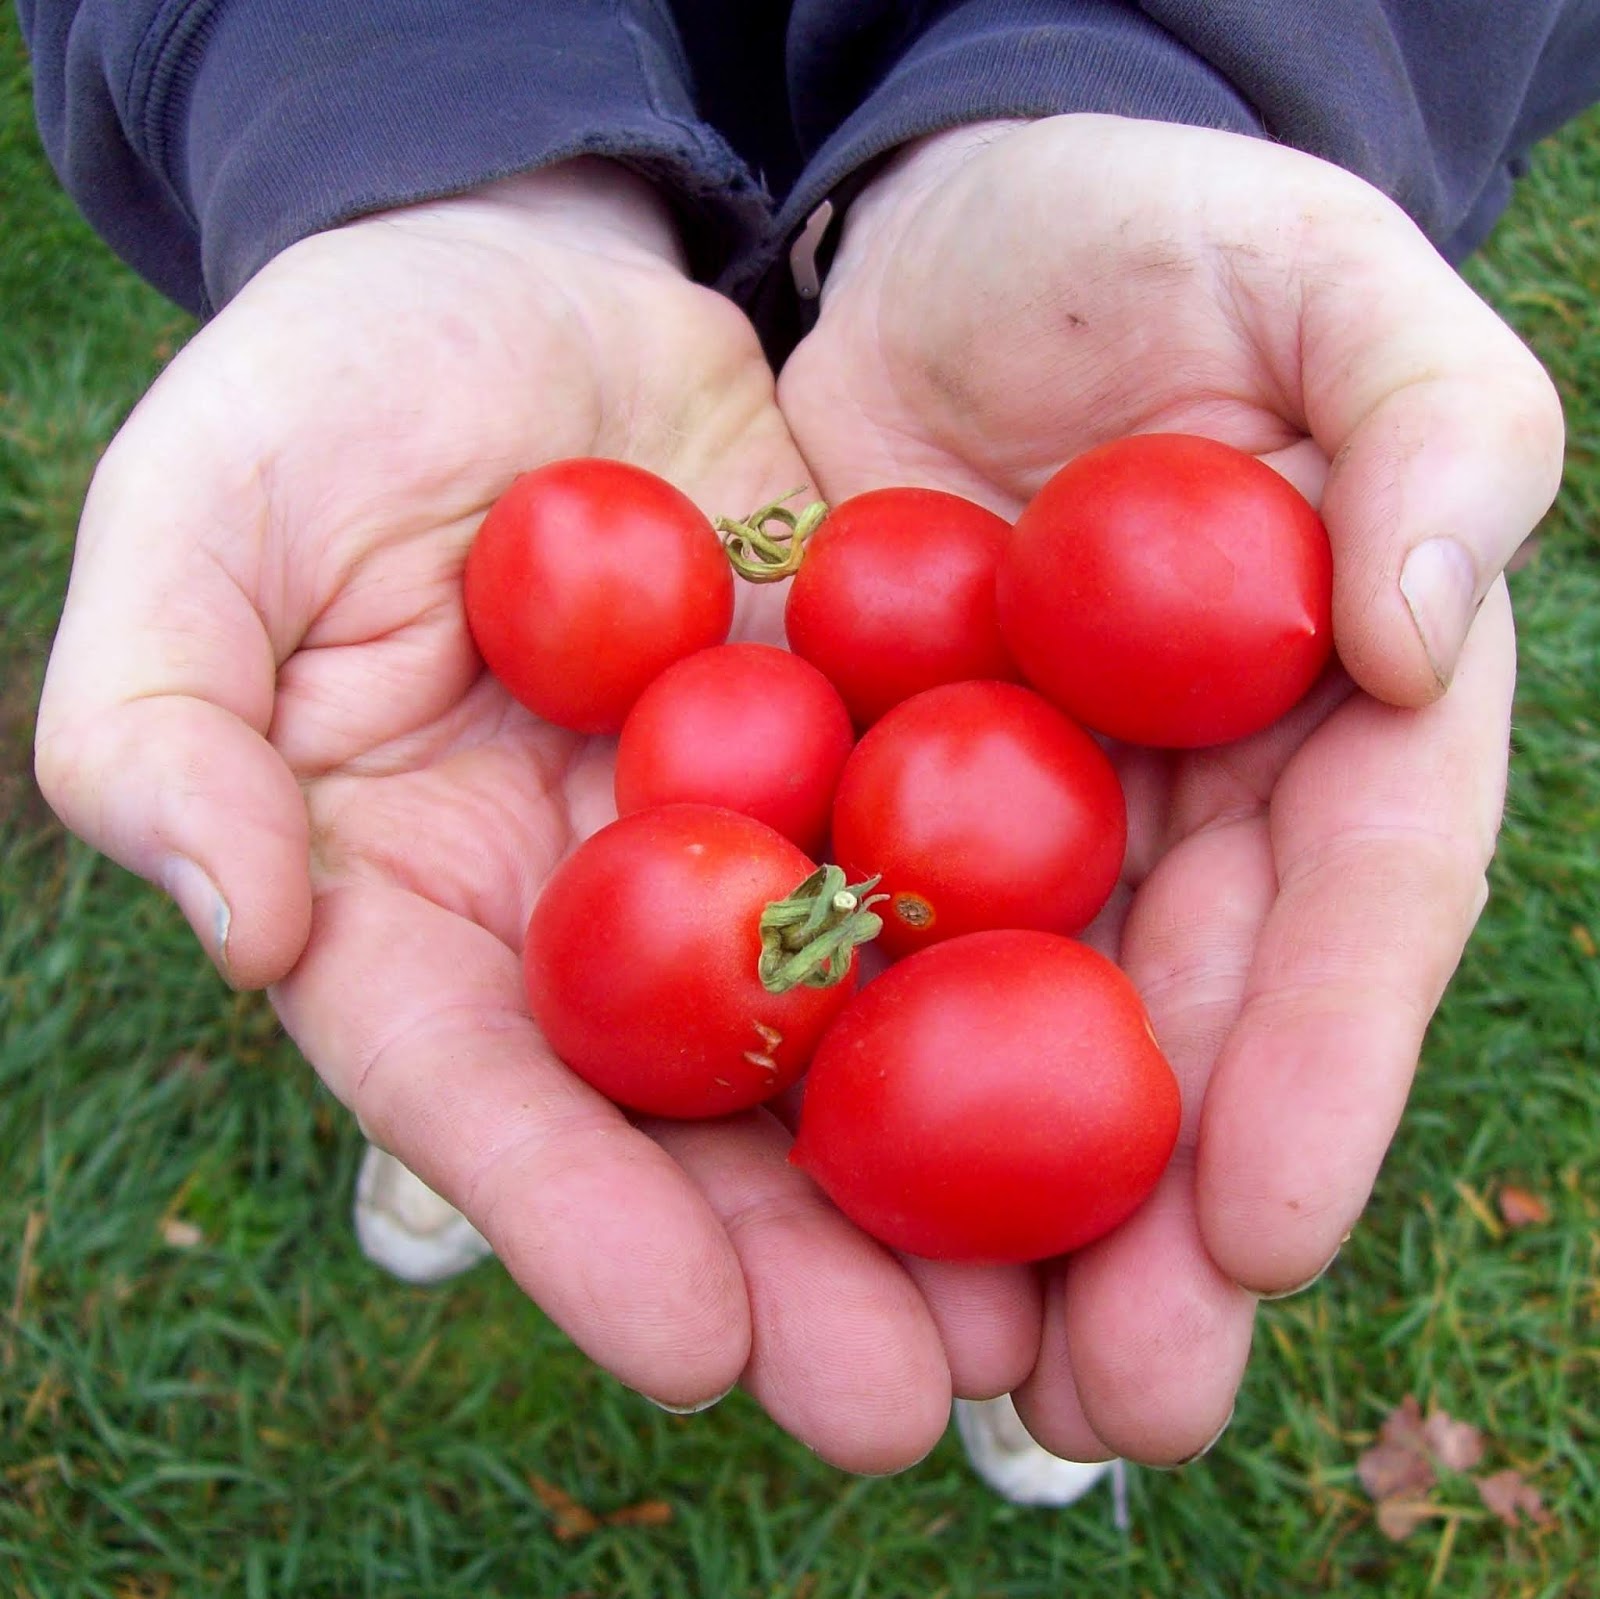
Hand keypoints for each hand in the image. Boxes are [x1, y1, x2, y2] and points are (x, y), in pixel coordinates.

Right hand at [32, 162, 1038, 1471]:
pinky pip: (950, 865)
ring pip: (841, 1033)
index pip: (480, 1089)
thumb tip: (245, 923)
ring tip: (1061, 1320)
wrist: (527, 270)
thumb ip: (164, 715)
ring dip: (940, 1180)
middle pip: (687, 1115)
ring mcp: (743, 835)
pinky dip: (1025, 966)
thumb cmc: (328, 389)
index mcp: (413, 893)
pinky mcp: (865, 741)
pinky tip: (1134, 1068)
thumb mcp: (197, 514)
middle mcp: (591, 906)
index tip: (699, 1352)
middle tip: (920, 1404)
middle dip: (796, 1265)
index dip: (574, 1220)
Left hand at [778, 115, 1563, 1463]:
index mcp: (1313, 712)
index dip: (1319, 1068)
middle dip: (1152, 1227)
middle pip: (1180, 1028)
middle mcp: (1168, 803)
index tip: (1262, 1232)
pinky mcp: (850, 795)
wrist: (928, 237)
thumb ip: (1427, 421)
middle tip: (1114, 1408)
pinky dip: (823, 1076)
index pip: (1346, 908)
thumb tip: (1422, 620)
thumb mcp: (1310, 277)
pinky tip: (786, 1206)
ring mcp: (1006, 819)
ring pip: (1012, 1038)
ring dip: (990, 1224)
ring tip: (956, 1388)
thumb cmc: (1141, 237)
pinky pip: (837, 942)